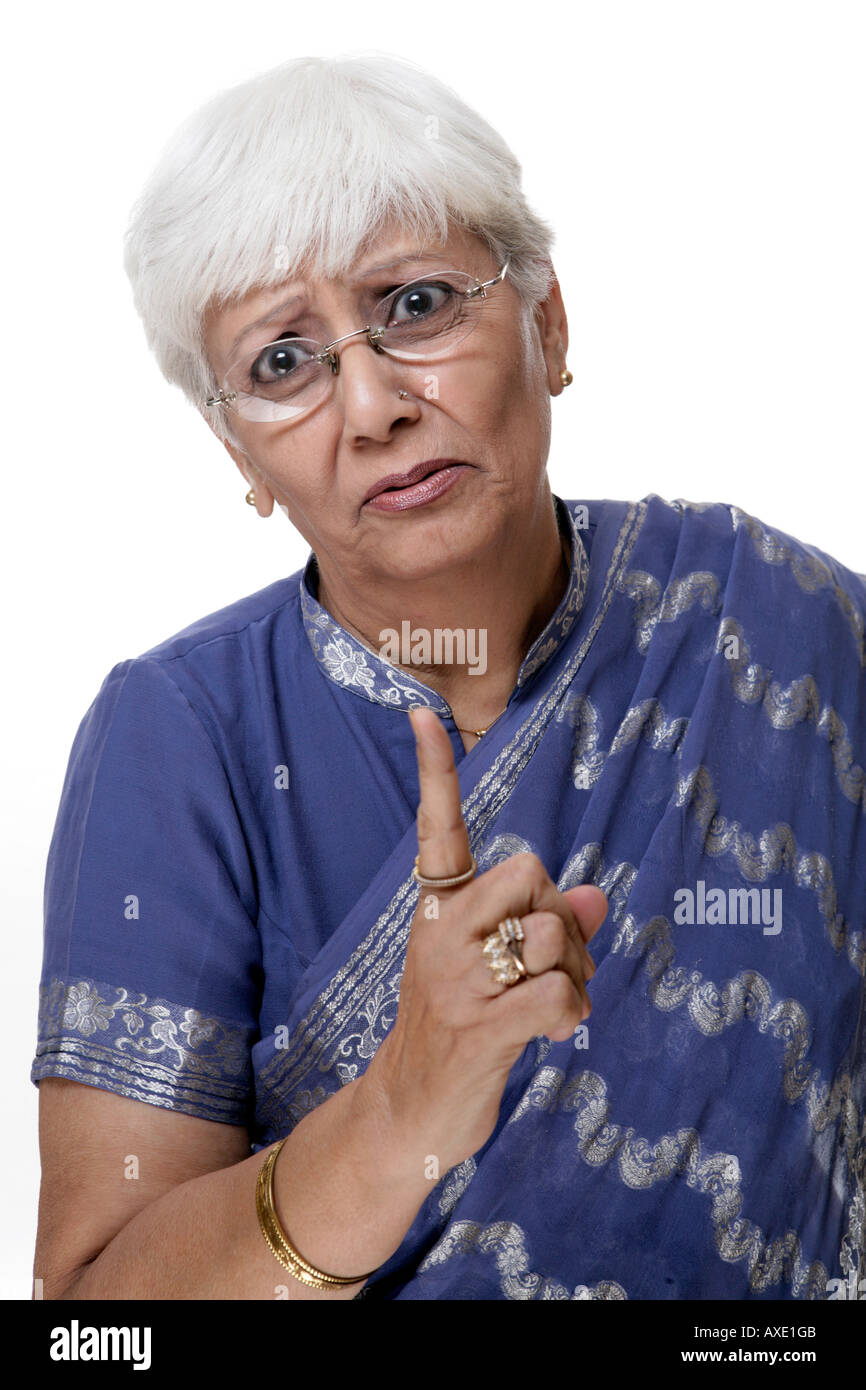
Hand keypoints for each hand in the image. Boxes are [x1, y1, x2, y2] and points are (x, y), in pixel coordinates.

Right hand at [366, 706, 607, 1174]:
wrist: (411, 1113)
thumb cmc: (461, 1031)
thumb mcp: (496, 969)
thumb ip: (547, 927)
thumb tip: (598, 894)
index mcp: (439, 911)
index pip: (436, 829)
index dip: (434, 771)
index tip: (419, 712)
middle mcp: (439, 934)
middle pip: (532, 870)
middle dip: (562, 912)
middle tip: (555, 960)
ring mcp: (454, 981)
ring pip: (555, 931)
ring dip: (578, 971)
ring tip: (556, 1003)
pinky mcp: (478, 1028)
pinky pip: (559, 993)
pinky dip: (575, 1014)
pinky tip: (556, 1034)